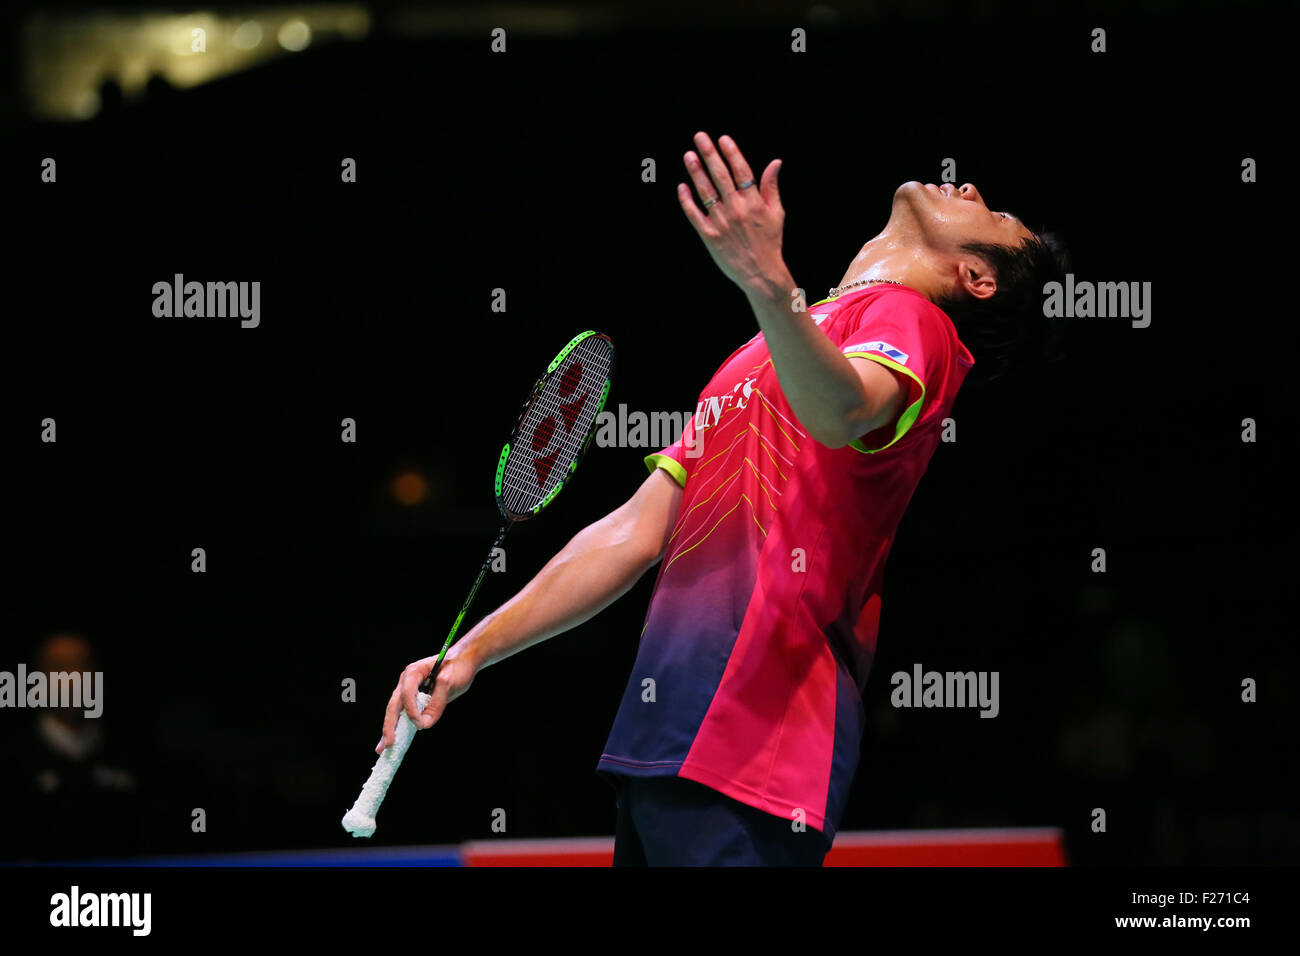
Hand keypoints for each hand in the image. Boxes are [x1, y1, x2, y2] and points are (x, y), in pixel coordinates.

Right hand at [376, 646, 476, 752]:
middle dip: (389, 725)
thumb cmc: (458, 667)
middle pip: (394, 705)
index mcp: (414, 672)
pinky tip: (392, 739)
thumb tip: (425, 724)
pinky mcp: (413, 697)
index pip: (407, 694)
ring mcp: (407, 688)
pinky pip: (402, 712)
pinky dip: (397, 726)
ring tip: (382, 747)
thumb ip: (437, 702)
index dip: (412, 711)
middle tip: (387, 744)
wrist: (463, 660)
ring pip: (394, 710)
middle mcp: (406, 680)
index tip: (420, 725)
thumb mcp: (450, 683)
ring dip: (389, 728)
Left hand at [677, 132, 790, 297]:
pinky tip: (682, 187)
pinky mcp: (709, 236)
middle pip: (720, 176)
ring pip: (706, 192)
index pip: (741, 172)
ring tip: (689, 155)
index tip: (723, 139)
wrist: (761, 274)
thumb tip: (775, 162)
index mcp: (754, 203)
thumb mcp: (776, 213)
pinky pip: (694, 215)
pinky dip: (687, 201)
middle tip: (700, 137)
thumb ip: (771, 187)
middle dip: (710, 154)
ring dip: (696, 172)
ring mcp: (721, 223)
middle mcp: (737, 210)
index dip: (732, 153)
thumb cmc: (769, 242)